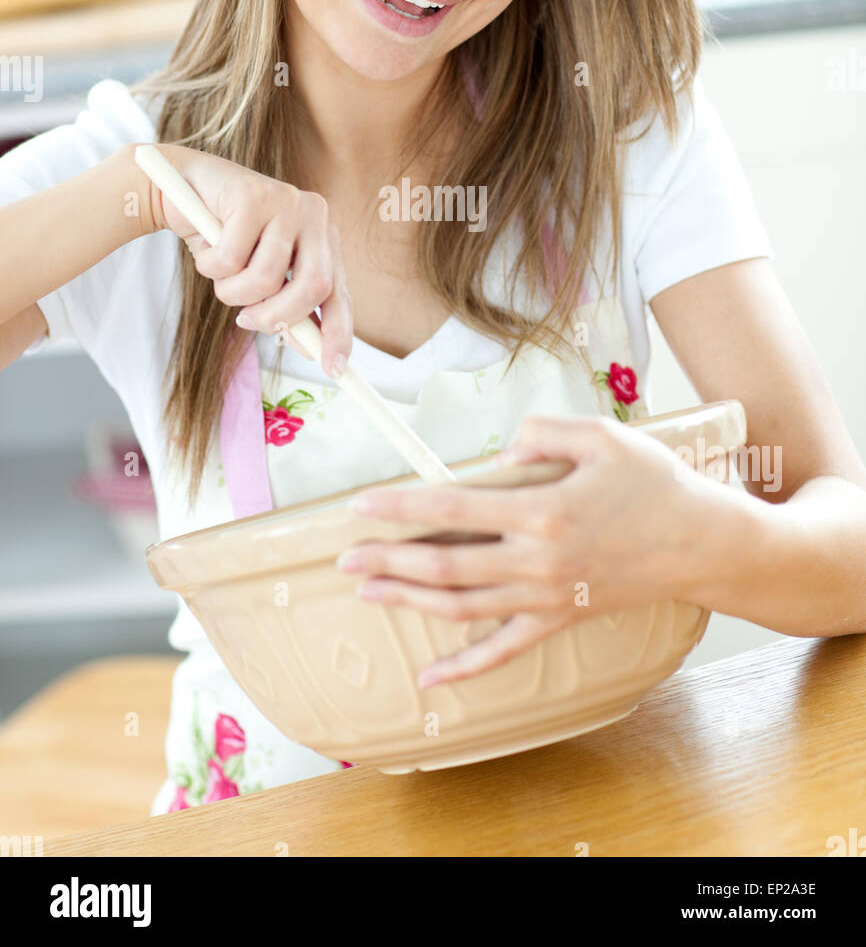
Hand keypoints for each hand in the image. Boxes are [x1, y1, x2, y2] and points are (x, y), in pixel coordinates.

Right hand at [142, 143, 352, 376]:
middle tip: (245, 320)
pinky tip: (206, 247)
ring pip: (267, 278)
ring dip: (232, 291)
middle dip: (275, 316)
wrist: (181, 188)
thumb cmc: (223, 237)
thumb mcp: (259, 275)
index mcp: (323, 239)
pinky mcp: (255, 195)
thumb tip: (310, 346)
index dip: (338, 333)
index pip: (339, 293)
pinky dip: (210, 266)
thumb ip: (286, 303)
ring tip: (220, 274)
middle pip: (313, 287)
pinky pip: (231, 260)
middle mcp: (315, 216)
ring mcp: (287, 202)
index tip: (333, 369)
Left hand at [337, 414, 710, 685]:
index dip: (401, 507)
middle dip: (389, 562)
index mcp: (541, 511)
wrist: (702, 543)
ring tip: (367, 593)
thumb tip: (499, 450)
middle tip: (345, 559)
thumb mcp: (602, 436)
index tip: (361, 505)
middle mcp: (536, 561)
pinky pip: (504, 650)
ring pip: (463, 607)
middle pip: (445, 566)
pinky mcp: (559, 618)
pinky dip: (463, 668)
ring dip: (410, 602)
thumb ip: (544, 433)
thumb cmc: (654, 483)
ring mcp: (546, 598)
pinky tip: (428, 678)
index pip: (452, 509)